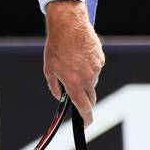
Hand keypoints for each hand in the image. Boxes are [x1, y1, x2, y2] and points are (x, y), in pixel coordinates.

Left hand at [43, 0, 104, 125]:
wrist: (69, 25)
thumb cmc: (56, 47)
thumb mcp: (49, 69)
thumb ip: (54, 86)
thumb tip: (60, 96)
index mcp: (74, 83)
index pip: (84, 107)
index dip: (86, 119)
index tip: (86, 124)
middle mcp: (88, 78)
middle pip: (90, 97)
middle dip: (85, 102)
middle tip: (76, 96)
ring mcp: (96, 68)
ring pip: (92, 81)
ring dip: (84, 79)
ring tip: (71, 63)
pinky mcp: (101, 59)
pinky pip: (95, 68)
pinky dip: (88, 66)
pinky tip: (79, 56)